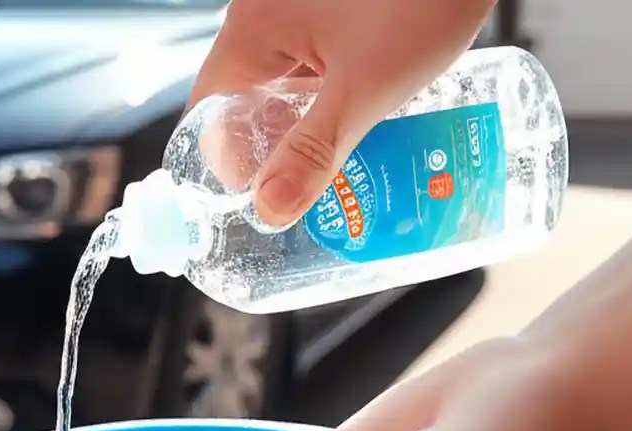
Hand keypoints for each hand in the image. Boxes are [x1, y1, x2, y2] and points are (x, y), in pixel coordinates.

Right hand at [190, 0, 496, 226]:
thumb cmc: (421, 2)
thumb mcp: (364, 89)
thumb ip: (314, 150)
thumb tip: (270, 208)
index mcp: (254, 28)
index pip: (210, 107)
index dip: (230, 158)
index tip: (265, 197)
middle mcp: (266, 15)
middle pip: (245, 97)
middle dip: (272, 146)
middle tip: (307, 190)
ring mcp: (299, 12)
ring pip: (283, 84)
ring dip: (304, 124)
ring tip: (336, 166)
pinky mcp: (332, 13)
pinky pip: (313, 65)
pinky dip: (328, 97)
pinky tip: (360, 123)